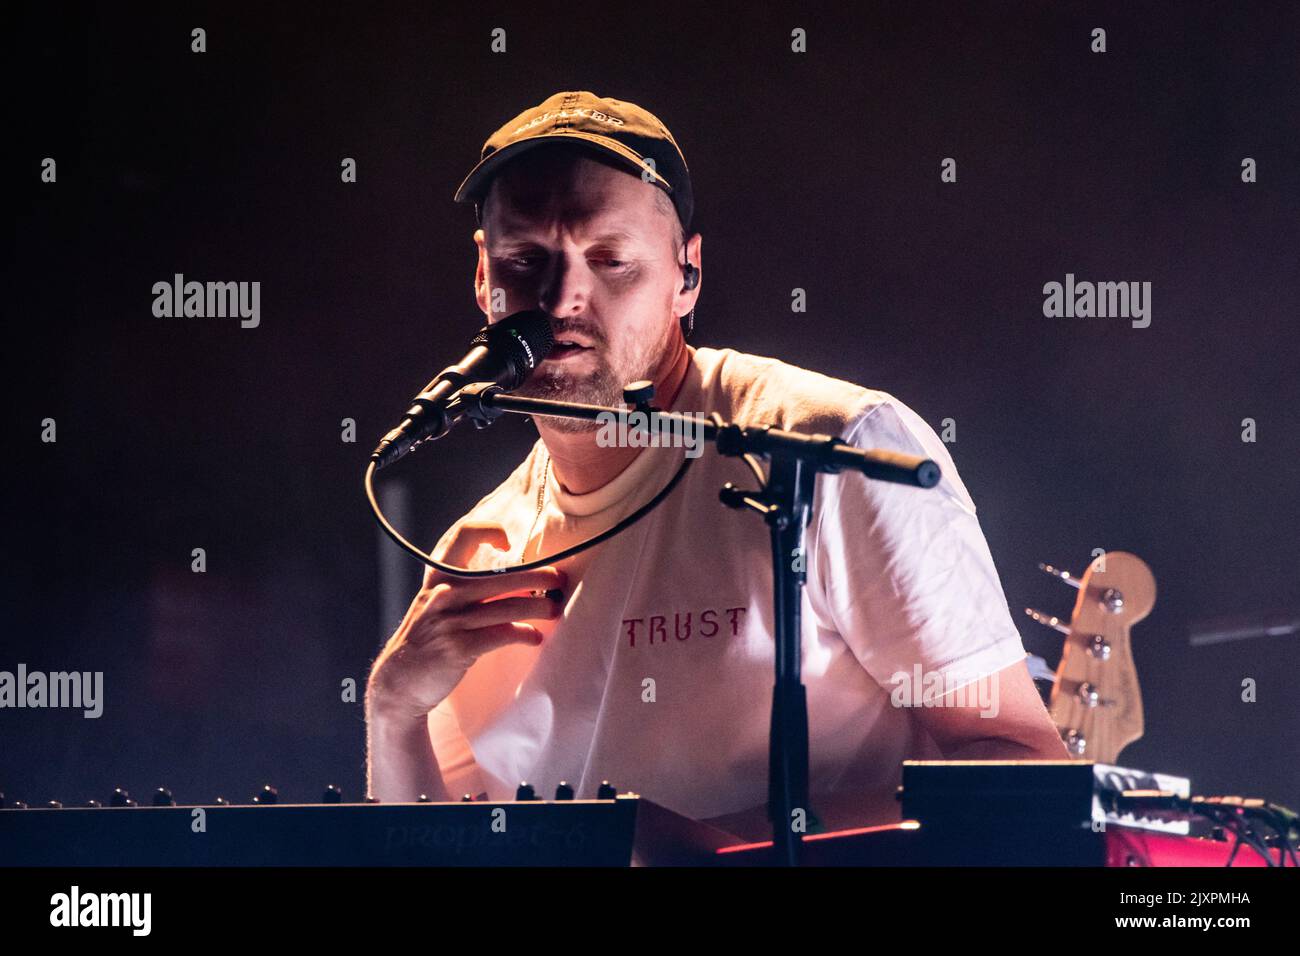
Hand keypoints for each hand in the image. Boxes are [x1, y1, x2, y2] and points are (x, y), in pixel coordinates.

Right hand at [367, 521, 565, 719]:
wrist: (400, 678)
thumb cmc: (428, 636)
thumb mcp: (438, 603)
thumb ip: (469, 588)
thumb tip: (521, 583)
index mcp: (439, 576)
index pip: (463, 535)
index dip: (489, 531)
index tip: (509, 543)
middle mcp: (444, 593)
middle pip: (501, 575)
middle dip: (536, 577)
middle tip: (558, 580)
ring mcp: (450, 620)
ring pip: (508, 607)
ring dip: (538, 608)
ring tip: (554, 609)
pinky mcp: (459, 647)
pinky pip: (502, 635)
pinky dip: (524, 635)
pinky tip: (535, 637)